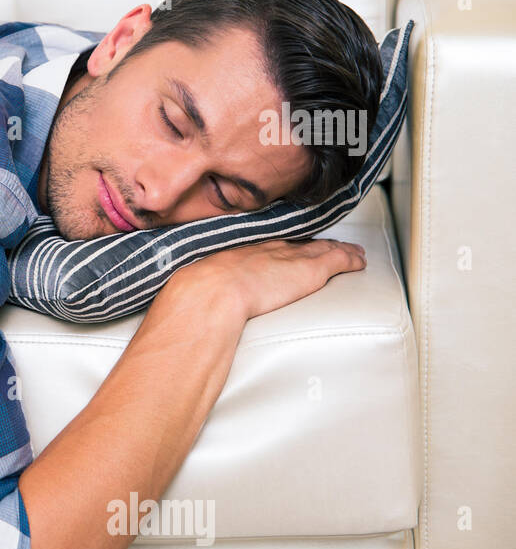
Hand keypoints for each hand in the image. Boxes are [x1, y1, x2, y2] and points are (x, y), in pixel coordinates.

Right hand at [166, 238, 366, 320]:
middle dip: (313, 242)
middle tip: (325, 243)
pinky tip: (360, 261)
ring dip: (339, 248)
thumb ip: (200, 293)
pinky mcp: (310, 271)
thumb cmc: (197, 295)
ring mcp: (290, 258)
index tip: (289, 247)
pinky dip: (351, 259)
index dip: (283, 246)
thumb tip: (189, 306)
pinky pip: (338, 260)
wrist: (212, 292)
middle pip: (297, 242)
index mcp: (241, 253)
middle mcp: (268, 249)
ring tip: (352, 251)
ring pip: (322, 248)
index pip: (269, 246)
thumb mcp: (196, 287)